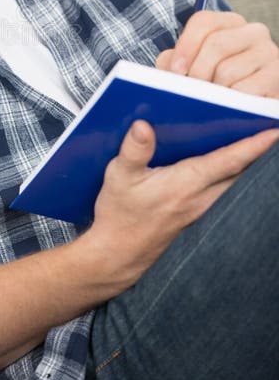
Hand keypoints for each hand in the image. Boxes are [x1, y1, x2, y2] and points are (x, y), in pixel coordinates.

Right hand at [86, 119, 278, 289]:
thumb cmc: (118, 215)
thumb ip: (134, 150)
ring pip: (234, 183)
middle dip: (258, 152)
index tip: (273, 132)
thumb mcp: (119, 176)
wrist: (117, 254)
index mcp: (185, 184)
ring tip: (252, 142)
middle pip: (240, 173)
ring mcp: (200, 209)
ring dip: (246, 165)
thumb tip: (143, 125)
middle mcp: (199, 198)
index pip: (228, 161)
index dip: (253, 146)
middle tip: (269, 130)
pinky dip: (231, 176)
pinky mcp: (195, 215)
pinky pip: (223, 192)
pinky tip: (223, 167)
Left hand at [156, 10, 278, 97]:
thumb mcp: (194, 68)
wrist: (253, 108)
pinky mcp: (278, 76)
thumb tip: (169, 69)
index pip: (203, 22)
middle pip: (215, 44)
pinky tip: (229, 109)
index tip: (175, 71)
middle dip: (197, 72)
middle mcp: (254, 32)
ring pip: (228, 70)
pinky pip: (245, 90)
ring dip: (214, 92)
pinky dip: (231, 103)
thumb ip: (175, 63)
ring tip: (212, 102)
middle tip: (191, 93)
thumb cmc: (217, 86)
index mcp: (230, 23)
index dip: (185, 46)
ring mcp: (270, 53)